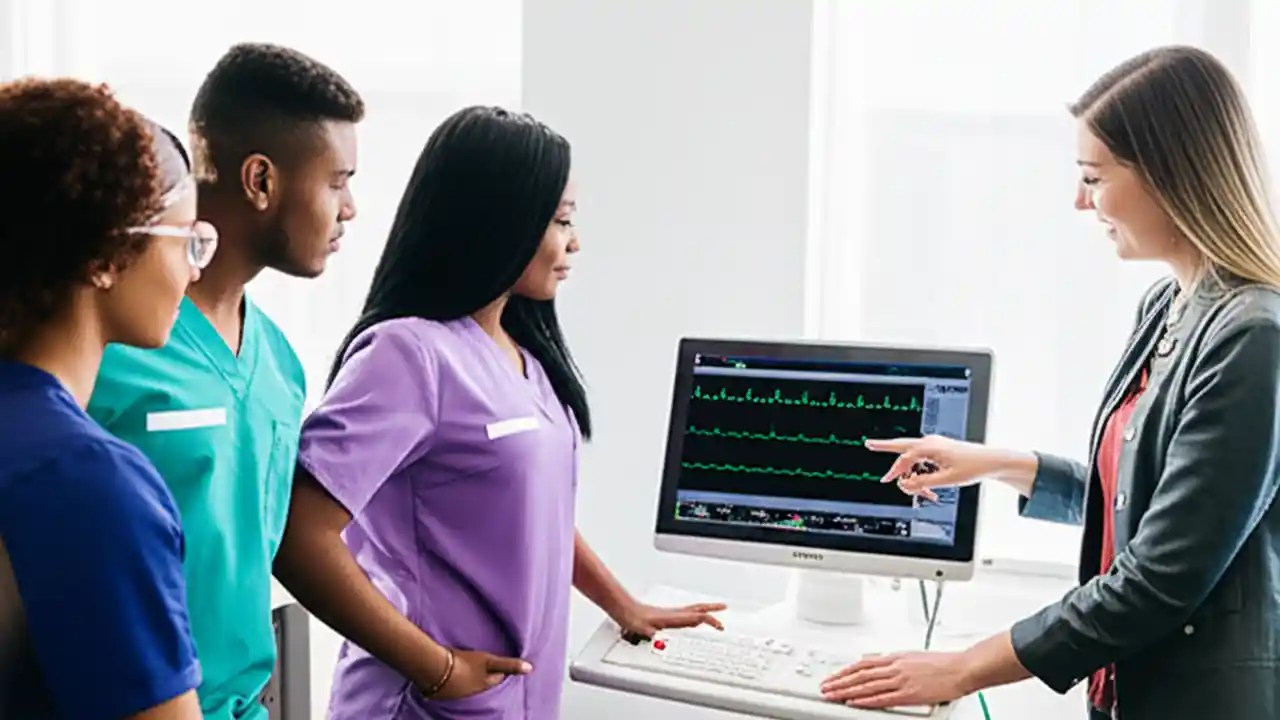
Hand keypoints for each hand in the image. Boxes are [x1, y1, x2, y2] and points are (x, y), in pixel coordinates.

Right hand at [427, 648, 531, 700]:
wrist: (435, 669)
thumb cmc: (465, 664)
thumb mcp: (489, 661)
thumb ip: (509, 665)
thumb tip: (530, 668)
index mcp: (484, 684)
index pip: (496, 679)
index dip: (499, 671)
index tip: (500, 666)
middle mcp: (471, 692)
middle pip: (481, 684)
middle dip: (483, 677)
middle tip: (482, 669)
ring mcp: (455, 693)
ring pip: (466, 687)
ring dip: (467, 679)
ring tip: (465, 670)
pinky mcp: (440, 691)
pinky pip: (450, 687)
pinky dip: (451, 682)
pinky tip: (447, 675)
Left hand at [614, 600, 726, 637]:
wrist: (623, 609)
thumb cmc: (632, 618)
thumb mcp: (643, 629)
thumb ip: (651, 633)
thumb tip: (658, 638)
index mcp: (672, 617)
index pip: (695, 617)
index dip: (709, 620)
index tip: (720, 625)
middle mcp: (673, 614)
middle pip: (697, 609)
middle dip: (712, 609)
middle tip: (724, 607)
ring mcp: (670, 613)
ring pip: (692, 610)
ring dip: (704, 610)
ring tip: (713, 611)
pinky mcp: (665, 615)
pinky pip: (685, 613)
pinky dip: (694, 614)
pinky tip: (692, 618)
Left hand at [820, 651, 971, 707]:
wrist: (960, 669)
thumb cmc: (941, 663)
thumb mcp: (911, 656)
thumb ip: (893, 661)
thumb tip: (877, 660)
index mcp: (894, 658)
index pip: (862, 664)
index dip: (845, 671)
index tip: (833, 676)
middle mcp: (894, 668)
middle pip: (860, 675)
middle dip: (840, 682)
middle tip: (826, 688)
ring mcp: (900, 681)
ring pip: (867, 686)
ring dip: (847, 691)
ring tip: (833, 695)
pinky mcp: (909, 694)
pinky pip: (882, 698)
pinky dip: (866, 700)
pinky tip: (854, 702)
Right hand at [866, 435, 998, 501]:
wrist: (991, 461)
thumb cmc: (972, 467)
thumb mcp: (946, 480)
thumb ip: (923, 483)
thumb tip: (906, 485)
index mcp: (930, 447)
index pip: (905, 459)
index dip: (896, 471)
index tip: (888, 480)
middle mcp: (930, 443)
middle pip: (902, 445)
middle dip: (885, 447)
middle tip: (869, 444)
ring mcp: (935, 445)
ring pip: (914, 457)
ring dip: (911, 473)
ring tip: (916, 490)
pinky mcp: (940, 450)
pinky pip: (923, 460)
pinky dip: (920, 472)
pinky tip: (925, 484)